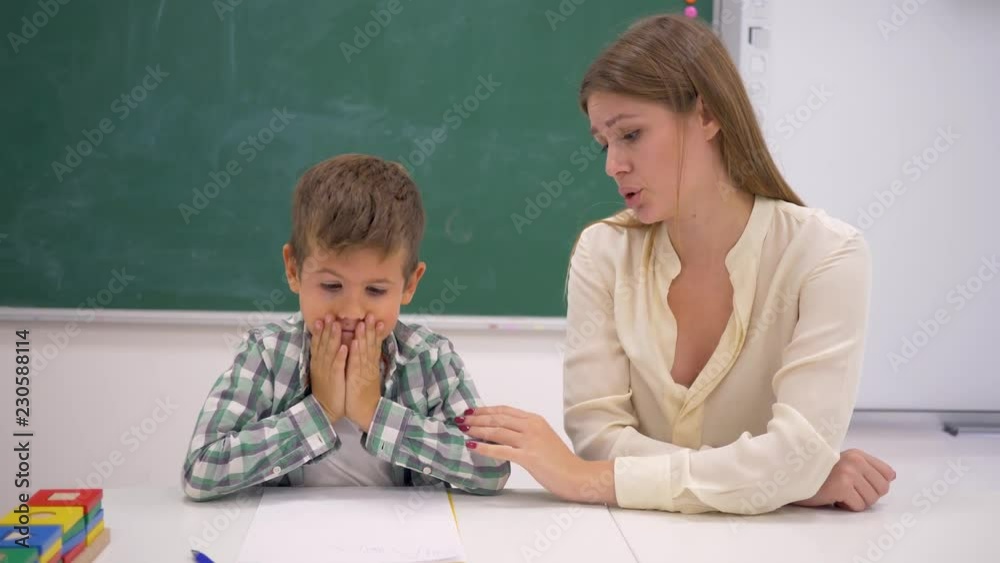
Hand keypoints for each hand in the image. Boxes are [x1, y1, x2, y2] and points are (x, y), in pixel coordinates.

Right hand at [309, 316, 347, 423]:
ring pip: (329, 352)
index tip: (321, 318)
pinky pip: (337, 366)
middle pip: (323, 344)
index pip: (317, 344)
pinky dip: (340, 356)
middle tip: (329, 315)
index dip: (319, 331)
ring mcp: (327, 372)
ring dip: (333, 338)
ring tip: (336, 325)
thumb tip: (325, 345)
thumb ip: (324, 358)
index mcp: (318, 363)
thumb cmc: (327, 390)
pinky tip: (345, 347)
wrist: (325, 409)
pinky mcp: (334, 379)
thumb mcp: (323, 372)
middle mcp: (320, 365)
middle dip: (326, 329)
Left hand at [345, 314, 386, 429]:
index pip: (374, 346)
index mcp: (371, 366)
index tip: (376, 319)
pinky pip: (356, 364)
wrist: (367, 413)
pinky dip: (355, 353)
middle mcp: (369, 367)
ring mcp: (364, 373)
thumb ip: (368, 364)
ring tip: (363, 323)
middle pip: (371, 346)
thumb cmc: (364, 396)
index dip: (375, 333)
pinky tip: (353, 343)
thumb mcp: (368, 377)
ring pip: (364, 352)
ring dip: (364, 337)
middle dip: (371, 330)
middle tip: (371, 315)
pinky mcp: (357, 380)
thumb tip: (369, 351)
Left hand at [461, 406, 616, 504]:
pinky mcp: (528, 456)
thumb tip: (501, 434)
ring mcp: (530, 440)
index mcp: (535, 420)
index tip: (471, 412)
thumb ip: (525, 433)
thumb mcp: (542, 439)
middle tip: (460, 419)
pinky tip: (472, 447)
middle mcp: (532, 426)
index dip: (486, 410)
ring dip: (477, 429)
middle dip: (477, 418)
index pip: (505, 410)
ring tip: (463, 430)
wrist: (577, 476)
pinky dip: (484, 447)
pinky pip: (501, 449)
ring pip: (497, 430)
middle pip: (498, 417)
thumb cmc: (560, 461)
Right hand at [793, 448, 895, 510]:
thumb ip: (867, 468)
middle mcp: (855, 460)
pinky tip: (833, 497)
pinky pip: (858, 506)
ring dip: (856, 502)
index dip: (875, 485)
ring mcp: (849, 472)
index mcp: (858, 454)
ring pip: (871, 500)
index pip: (888, 474)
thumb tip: (892, 477)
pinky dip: (846, 506)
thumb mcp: (844, 464)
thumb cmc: (817, 474)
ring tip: (838, 492)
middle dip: (866, 495)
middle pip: (882, 489)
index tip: (857, 484)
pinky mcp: (842, 486)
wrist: (792, 476)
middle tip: (847, 490)